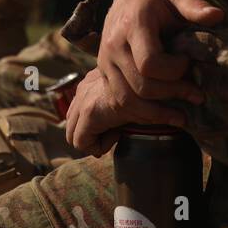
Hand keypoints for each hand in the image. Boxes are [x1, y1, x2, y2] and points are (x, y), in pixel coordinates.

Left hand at [64, 67, 189, 155]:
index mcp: (90, 84)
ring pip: (73, 136)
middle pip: (72, 125)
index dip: (95, 127)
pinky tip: (118, 134)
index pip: (77, 113)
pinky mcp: (90, 112)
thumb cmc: (149, 89)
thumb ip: (117, 104)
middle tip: (116, 133)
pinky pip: (81, 142)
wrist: (155, 81)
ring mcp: (83, 99)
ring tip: (117, 133)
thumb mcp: (130, 94)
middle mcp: (83, 90)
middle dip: (92, 136)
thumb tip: (115, 128)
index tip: (116, 125)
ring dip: (95, 140)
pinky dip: (99, 146)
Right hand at [96, 0, 222, 109]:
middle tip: (196, 93)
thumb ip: (194, 6)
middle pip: (141, 85)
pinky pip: (121, 102)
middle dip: (173, 93)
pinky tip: (165, 114)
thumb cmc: (158, 0)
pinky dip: (144, 114)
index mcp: (133, 24)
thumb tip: (217, 15)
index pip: (150, 62)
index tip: (188, 62)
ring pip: (128, 99)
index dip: (174, 70)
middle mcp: (114, 44)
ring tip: (183, 115)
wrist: (127, 0)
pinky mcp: (104, 73)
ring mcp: (106, 61)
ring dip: (158, 112)